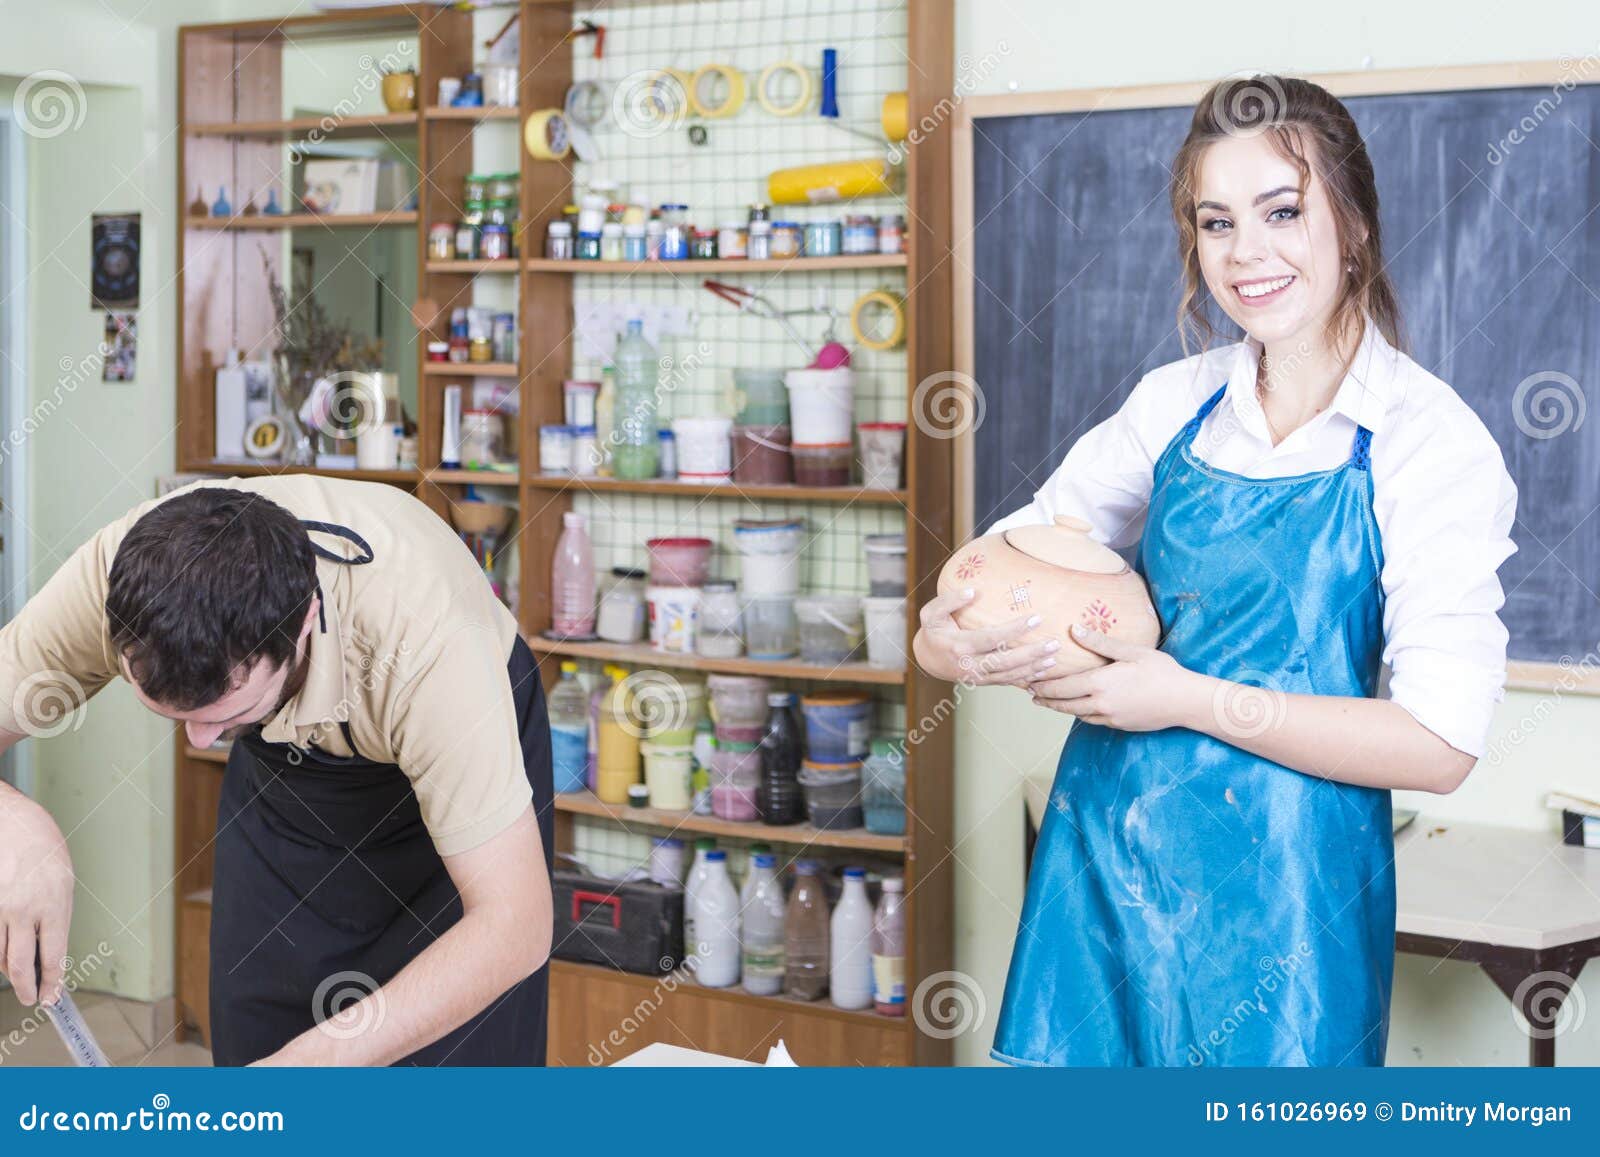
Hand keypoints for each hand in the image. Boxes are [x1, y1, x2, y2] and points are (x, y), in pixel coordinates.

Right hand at [0, 786, 73, 1004]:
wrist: (9, 820)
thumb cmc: (42, 847)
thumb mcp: (64, 880)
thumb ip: (56, 915)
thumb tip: (49, 948)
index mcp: (54, 903)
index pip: (53, 956)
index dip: (51, 982)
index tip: (51, 997)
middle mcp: (24, 910)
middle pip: (19, 965)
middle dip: (26, 988)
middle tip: (31, 999)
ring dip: (7, 969)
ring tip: (18, 973)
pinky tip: (2, 951)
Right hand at [913, 588, 1062, 686]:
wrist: (927, 660)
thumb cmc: (932, 632)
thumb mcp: (931, 613)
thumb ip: (949, 600)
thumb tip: (973, 591)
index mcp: (960, 646)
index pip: (992, 638)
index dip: (1015, 630)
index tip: (1036, 618)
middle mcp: (970, 665)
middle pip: (1006, 662)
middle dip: (1031, 654)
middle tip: (1054, 644)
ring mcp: (978, 677)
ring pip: (1009, 675)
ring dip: (1033, 668)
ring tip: (1054, 658)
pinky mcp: (984, 682)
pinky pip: (1008, 682)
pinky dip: (1027, 678)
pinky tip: (1043, 671)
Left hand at [1027, 625, 1200, 730]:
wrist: (1185, 701)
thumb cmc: (1161, 671)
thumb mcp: (1132, 652)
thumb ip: (1100, 643)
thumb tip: (1075, 629)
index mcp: (1101, 683)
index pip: (1062, 687)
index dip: (1043, 686)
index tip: (1029, 682)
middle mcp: (1101, 704)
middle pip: (1065, 704)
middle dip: (1046, 699)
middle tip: (1032, 695)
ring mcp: (1110, 718)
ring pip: (1077, 714)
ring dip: (1060, 708)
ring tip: (1048, 702)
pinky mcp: (1120, 725)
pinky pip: (1093, 720)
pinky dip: (1080, 713)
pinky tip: (1078, 708)